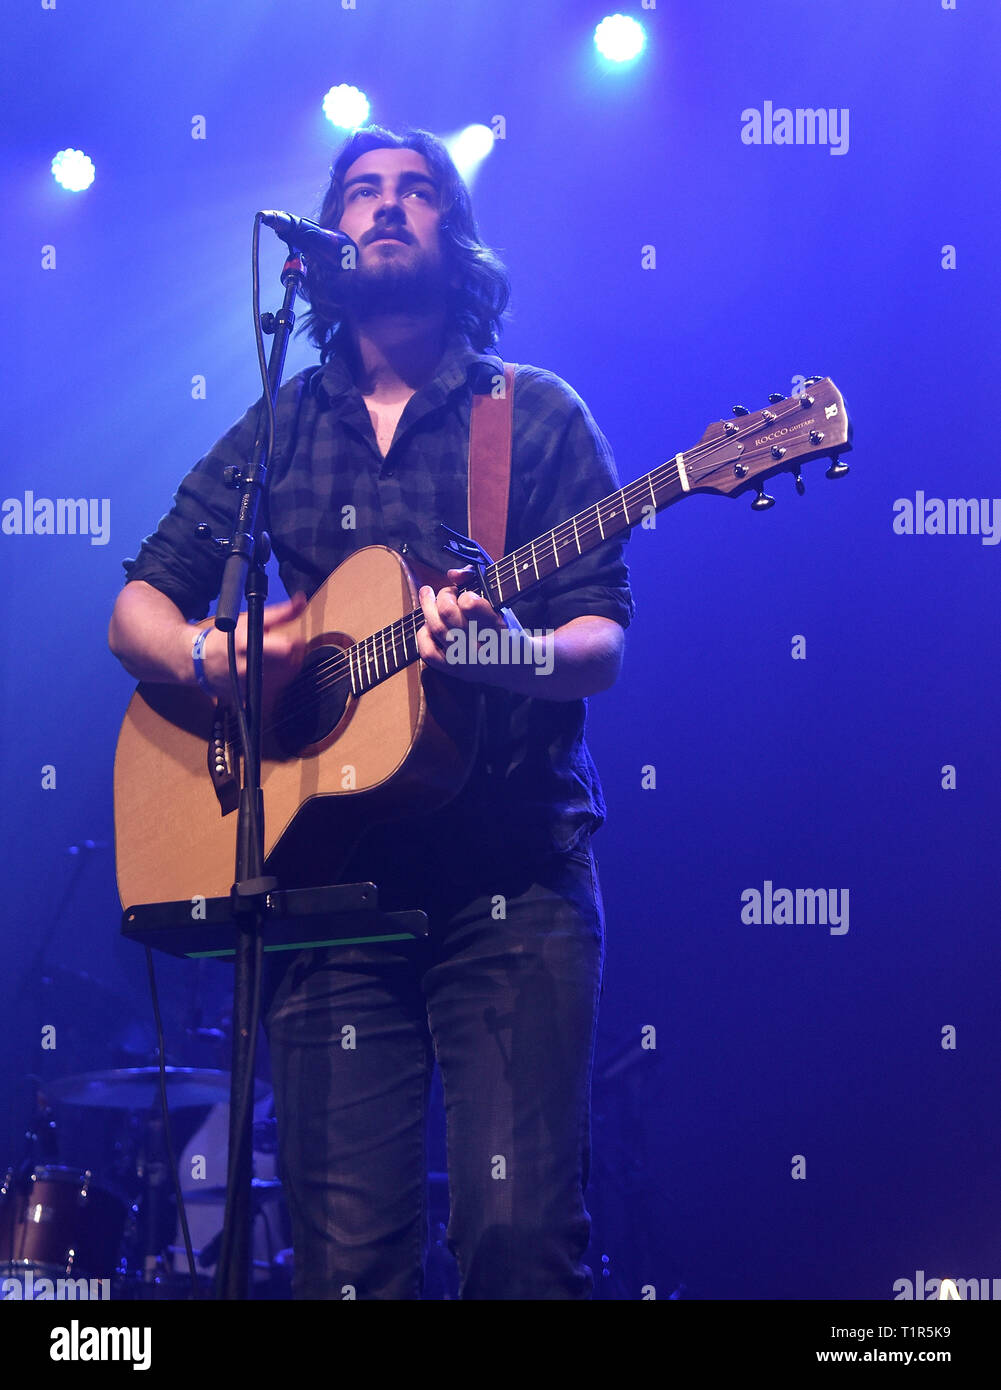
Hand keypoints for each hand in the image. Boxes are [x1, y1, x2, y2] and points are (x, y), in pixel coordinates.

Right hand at [199, 591, 307, 699]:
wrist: (200, 661)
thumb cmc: (226, 638)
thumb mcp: (250, 620)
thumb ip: (280, 613)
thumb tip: (301, 601)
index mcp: (248, 645)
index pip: (287, 649)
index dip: (296, 642)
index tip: (295, 639)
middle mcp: (247, 667)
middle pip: (289, 665)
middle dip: (294, 656)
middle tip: (287, 648)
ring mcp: (248, 684)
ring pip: (285, 679)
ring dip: (286, 668)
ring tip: (276, 658)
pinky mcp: (248, 696)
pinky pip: (274, 689)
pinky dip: (276, 680)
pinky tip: (268, 671)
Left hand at [416, 567, 508, 684]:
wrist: (515, 667)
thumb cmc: (507, 630)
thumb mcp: (502, 604)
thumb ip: (478, 581)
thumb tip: (452, 574)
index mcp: (497, 628)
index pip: (469, 604)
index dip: (464, 594)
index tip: (468, 595)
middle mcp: (480, 647)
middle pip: (447, 613)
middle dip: (444, 595)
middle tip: (449, 592)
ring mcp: (464, 661)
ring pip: (435, 628)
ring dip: (429, 607)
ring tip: (430, 598)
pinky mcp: (453, 670)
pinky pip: (428, 652)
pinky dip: (424, 634)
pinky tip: (429, 625)